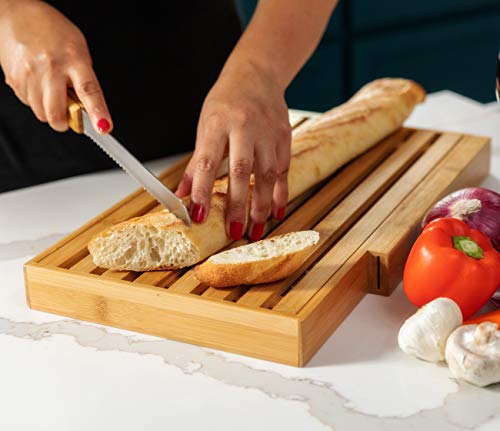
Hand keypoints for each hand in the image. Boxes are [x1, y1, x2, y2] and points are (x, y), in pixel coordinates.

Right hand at [0, 0, 111, 132]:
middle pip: (57, 113)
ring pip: (42, 113)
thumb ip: (84, 79)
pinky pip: (28, 104)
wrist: (18, 15)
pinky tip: (38, 84)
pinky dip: (36, 101)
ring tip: (52, 90)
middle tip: (69, 116)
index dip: (97, 112)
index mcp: (74, 58)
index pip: (89, 90)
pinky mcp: (14, 79)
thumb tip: (89, 110)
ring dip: (50, 111)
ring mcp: (30, 73)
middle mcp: (51, 66)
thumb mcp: (79, 51)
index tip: (104, 127)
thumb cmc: (54, 33)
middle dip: (64, 122)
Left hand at [176, 61, 291, 241]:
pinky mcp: (285, 136)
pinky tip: (276, 212)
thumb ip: (196, 163)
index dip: (202, 190)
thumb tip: (182, 194)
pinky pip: (283, 170)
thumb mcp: (204, 127)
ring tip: (256, 229)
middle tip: (235, 232)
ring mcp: (268, 131)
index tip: (198, 215)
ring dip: (262, 204)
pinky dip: (280, 193)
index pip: (207, 162)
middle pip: (242, 170)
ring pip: (267, 173)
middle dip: (238, 204)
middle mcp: (244, 126)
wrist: (257, 76)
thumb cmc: (226, 102)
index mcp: (217, 123)